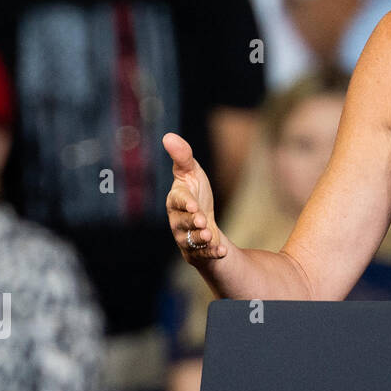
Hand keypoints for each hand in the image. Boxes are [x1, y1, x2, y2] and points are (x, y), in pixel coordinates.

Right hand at [164, 132, 227, 262]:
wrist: (202, 221)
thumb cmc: (195, 192)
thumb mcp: (191, 172)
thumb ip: (182, 156)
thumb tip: (168, 136)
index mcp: (176, 200)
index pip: (178, 201)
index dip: (184, 203)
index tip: (193, 205)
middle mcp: (178, 220)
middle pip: (183, 223)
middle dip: (192, 223)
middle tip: (203, 222)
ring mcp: (187, 237)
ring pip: (190, 240)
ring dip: (200, 239)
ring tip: (209, 236)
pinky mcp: (198, 251)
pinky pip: (203, 254)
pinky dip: (212, 253)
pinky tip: (222, 251)